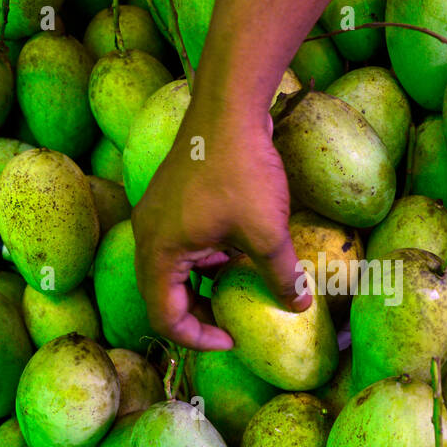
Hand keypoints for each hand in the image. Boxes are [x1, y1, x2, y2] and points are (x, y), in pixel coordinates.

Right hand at [130, 102, 311, 350]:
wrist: (229, 107)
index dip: (198, 338)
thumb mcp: (267, 233)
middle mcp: (147, 235)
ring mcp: (156, 214)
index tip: (232, 339)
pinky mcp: (170, 198)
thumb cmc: (241, 171)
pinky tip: (235, 253)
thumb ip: (281, 276)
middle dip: (197, 314)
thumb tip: (299, 307)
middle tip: (231, 324)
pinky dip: (203, 258)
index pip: (166, 316)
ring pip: (171, 268)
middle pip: (162, 295)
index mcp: (159, 252)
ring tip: (237, 290)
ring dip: (201, 285)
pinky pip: (179, 243)